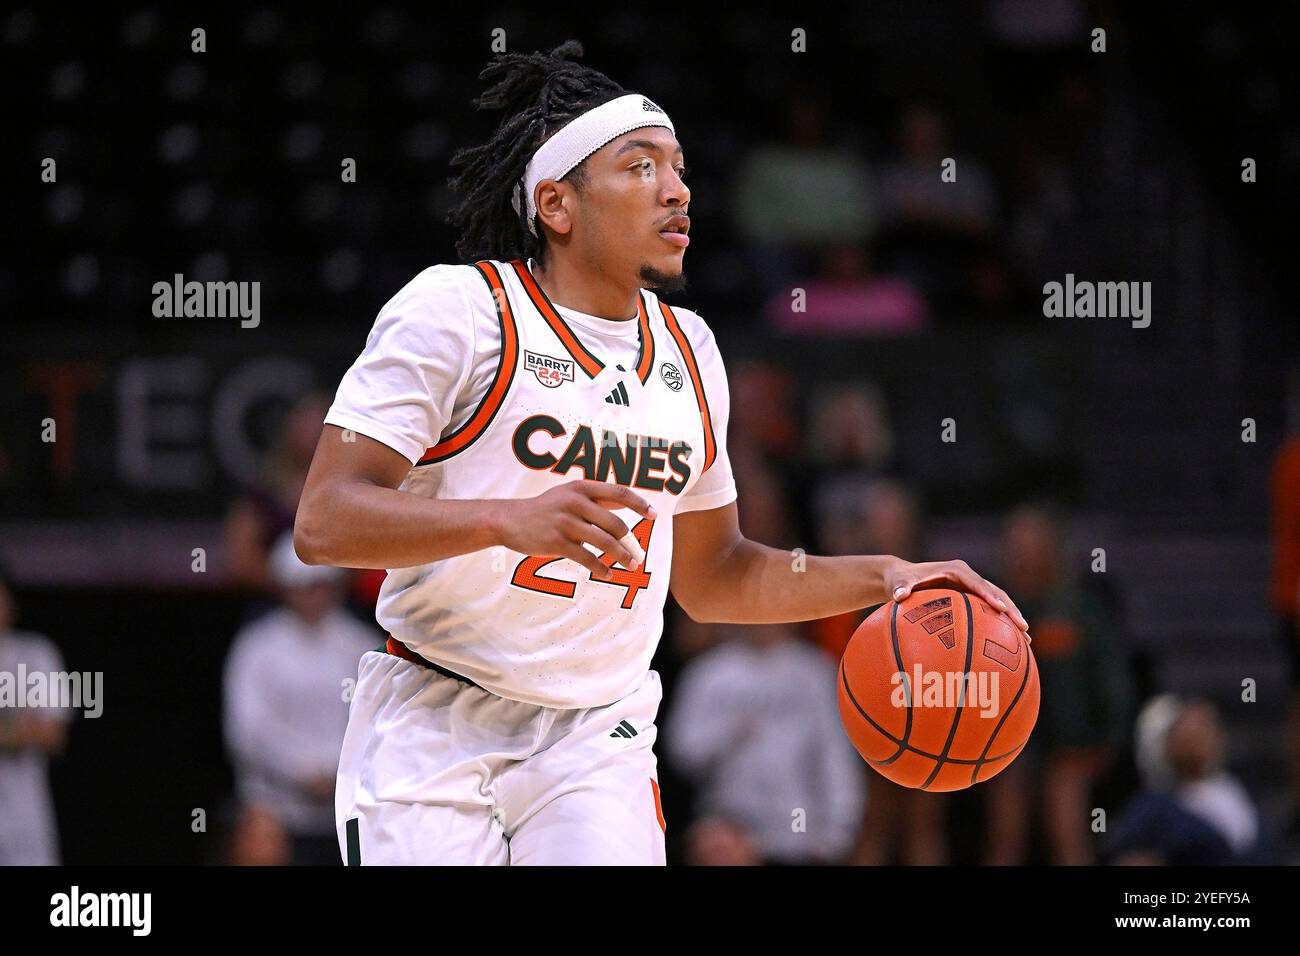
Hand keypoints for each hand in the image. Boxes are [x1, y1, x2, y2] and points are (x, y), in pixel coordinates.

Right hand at [491, 479, 656, 580]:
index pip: (619, 493)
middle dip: (632, 542)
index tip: (654, 515)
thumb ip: (596, 498)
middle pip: (615, 523)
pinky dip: (601, 568)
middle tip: (640, 555)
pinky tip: (608, 574)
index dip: (639, 504)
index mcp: (581, 488)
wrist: (509, 520)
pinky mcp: (556, 542)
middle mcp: (575, 502)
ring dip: (622, 557)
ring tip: (632, 566)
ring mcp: (565, 522)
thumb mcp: (568, 494)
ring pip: (604, 542)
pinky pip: (586, 558)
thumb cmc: (545, 508)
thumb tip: (626, 504)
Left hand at [885, 558, 1030, 635]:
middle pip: (995, 593)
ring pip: (998, 602)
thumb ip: (900, 587)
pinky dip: (1000, 625)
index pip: (978, 583)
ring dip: (1012, 619)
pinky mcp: (970, 598)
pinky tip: (1011, 646)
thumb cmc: (900, 580)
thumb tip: (899, 596)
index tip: (1003, 609)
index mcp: (956, 570)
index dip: (991, 595)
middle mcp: (968, 577)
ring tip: (1026, 640)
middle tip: (1024, 628)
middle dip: (1011, 609)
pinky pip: (989, 611)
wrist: (901, 578)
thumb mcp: (898, 583)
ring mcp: (971, 588)